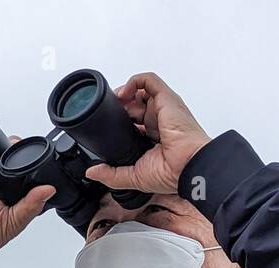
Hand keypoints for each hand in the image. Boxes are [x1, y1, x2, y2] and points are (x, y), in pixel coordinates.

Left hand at [84, 72, 210, 194]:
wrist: (186, 165)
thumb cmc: (170, 172)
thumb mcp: (133, 177)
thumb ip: (111, 175)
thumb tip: (92, 172)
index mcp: (153, 137)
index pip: (133, 122)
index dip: (120, 120)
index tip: (108, 125)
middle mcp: (158, 120)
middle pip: (134, 105)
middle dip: (119, 107)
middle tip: (108, 115)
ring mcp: (162, 108)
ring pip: (139, 91)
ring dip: (124, 94)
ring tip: (114, 104)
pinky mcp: (166, 98)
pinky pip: (149, 80)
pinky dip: (134, 81)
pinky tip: (123, 94)